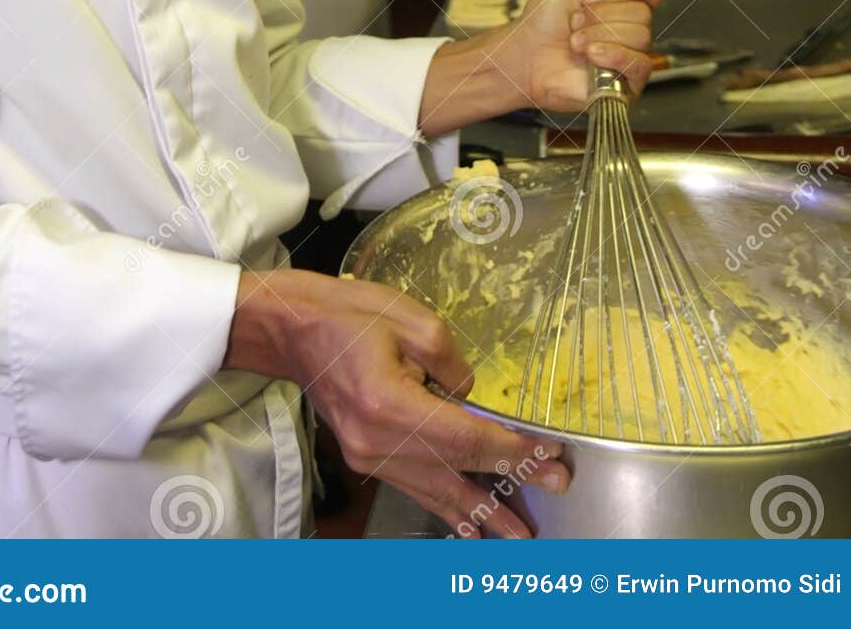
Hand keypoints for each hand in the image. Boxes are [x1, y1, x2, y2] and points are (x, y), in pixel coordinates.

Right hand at [227, 268, 568, 537]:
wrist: (294, 330)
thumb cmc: (351, 315)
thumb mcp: (412, 321)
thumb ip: (453, 365)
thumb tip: (472, 398)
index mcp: (392, 406)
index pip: (467, 438)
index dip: (512, 449)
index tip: (549, 455)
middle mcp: (380, 444)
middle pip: (456, 470)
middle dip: (510, 483)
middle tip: (556, 490)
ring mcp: (369, 458)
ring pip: (435, 490)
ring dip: (480, 512)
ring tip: (516, 535)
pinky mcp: (365, 459)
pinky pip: (414, 488)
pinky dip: (445, 506)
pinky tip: (467, 524)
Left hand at [507, 0, 661, 113]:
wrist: (526, 52)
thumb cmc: (545, 18)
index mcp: (622, 3)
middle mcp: (629, 29)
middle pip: (642, 13)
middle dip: (601, 13)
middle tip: (576, 21)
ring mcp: (630, 56)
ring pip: (641, 36)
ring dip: (599, 34)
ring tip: (576, 41)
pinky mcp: (627, 83)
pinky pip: (640, 64)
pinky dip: (613, 55)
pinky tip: (591, 55)